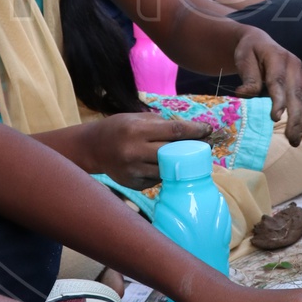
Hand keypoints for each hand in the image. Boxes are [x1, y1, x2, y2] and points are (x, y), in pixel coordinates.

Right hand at [68, 114, 212, 188]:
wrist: (92, 148)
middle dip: (193, 149)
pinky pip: (157, 179)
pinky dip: (164, 173)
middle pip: (174, 152)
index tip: (208, 129)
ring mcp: (134, 170)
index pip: (174, 131)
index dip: (195, 130)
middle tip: (206, 145)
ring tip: (191, 157)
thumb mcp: (136, 118)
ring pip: (168, 169)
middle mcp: (135, 151)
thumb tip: (190, 130)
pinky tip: (167, 167)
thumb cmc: (118, 128)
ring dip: (181, 164)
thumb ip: (161, 124)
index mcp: (137, 130)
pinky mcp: (134, 184)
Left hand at [229, 26, 301, 143]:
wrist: (259, 43)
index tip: (275, 118)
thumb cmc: (249, 52)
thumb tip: (245, 94)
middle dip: (295, 119)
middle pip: (297, 95)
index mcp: (278, 57)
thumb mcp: (244, 58)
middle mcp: (295, 66)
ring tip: (296, 140)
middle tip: (290, 138)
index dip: (279, 100)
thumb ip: (248, 77)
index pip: (279, 81)